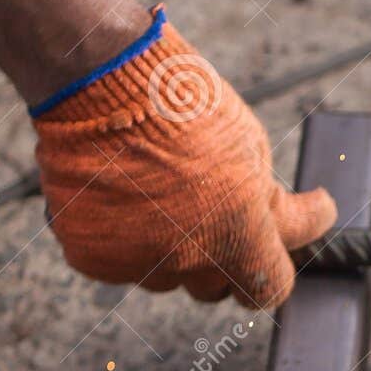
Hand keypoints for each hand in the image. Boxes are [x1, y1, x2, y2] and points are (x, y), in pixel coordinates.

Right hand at [31, 9, 336, 309]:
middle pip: (216, 286)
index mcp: (238, 233)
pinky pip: (119, 260)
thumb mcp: (251, 146)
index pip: (269, 288)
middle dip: (222, 254)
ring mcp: (136, 261)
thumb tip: (276, 223)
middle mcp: (188, 259)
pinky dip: (124, 235)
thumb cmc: (182, 104)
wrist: (101, 83)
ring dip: (171, 246)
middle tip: (216, 210)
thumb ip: (265, 201)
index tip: (279, 241)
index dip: (274, 267)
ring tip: (160, 189)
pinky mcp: (92, 255)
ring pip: (166, 273)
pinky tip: (123, 192)